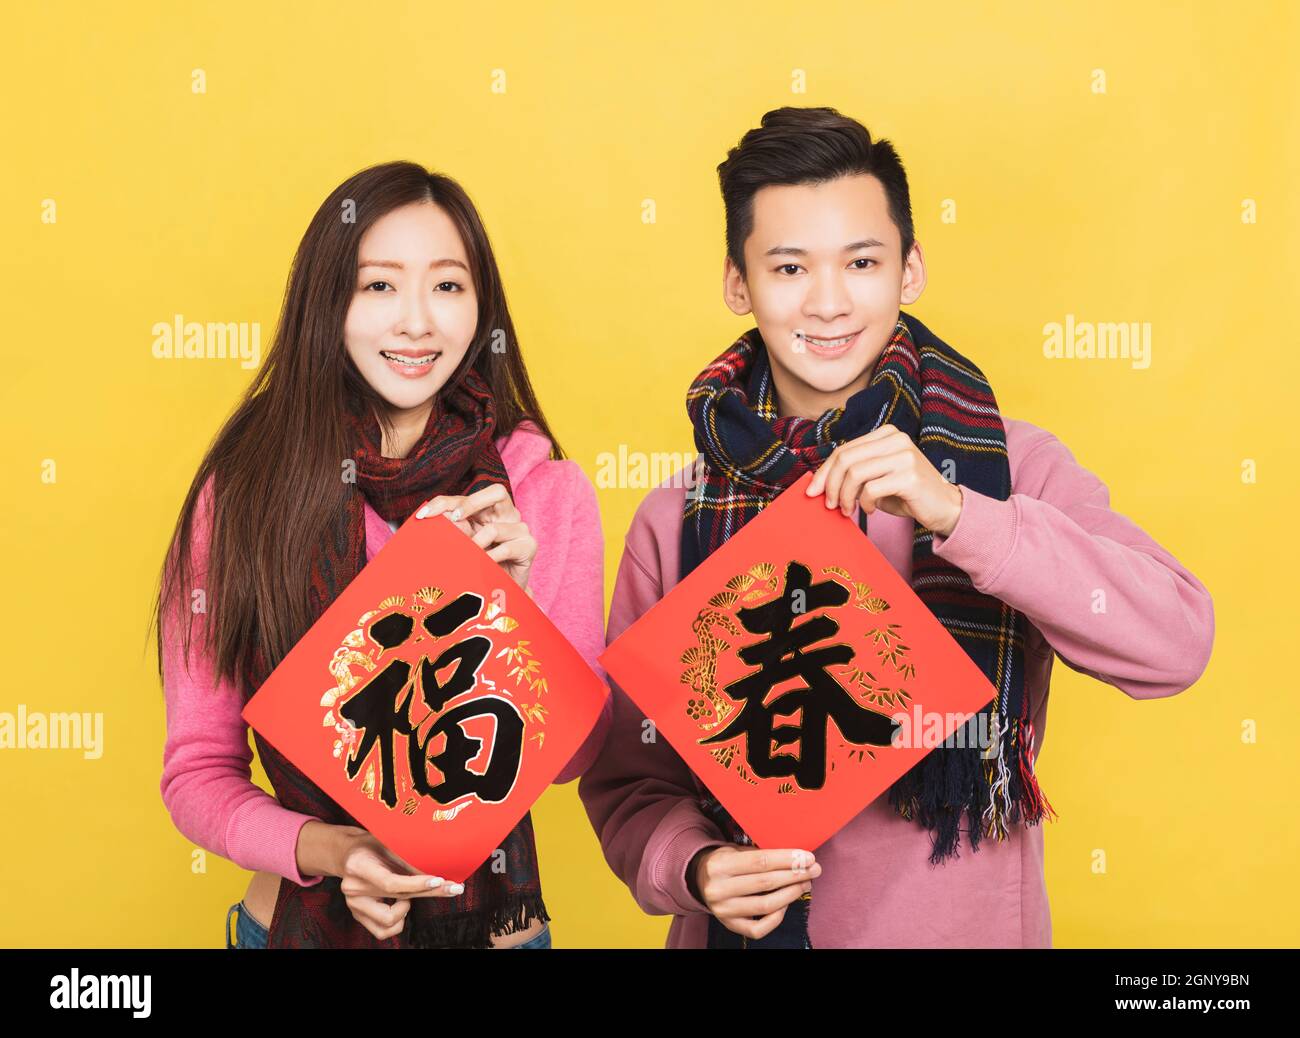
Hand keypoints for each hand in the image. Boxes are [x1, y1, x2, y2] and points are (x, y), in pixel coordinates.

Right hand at [332, 825, 463, 940]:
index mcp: (358, 867)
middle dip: (429, 893)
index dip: (417, 884)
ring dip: (406, 909)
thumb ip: (407, 856)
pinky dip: (398, 921)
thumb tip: (437, 867)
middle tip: (453, 888)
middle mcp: (353, 889)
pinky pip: (383, 931)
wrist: (349, 854)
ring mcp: (354, 905)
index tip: (439, 880)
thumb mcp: (389, 841)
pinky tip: (401, 903)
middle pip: (398, 898)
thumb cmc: (371, 845)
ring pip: (389, 922)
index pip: (391, 883)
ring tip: (408, 893)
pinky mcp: (357, 915)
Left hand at [415, 483, 537, 590]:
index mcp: (489, 511)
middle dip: (471, 503)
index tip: (424, 515)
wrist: (504, 591)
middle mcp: (507, 515)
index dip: (444, 502)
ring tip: (469, 557)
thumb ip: (456, 531)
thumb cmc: (483, 565)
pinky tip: (483, 566)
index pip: (466, 498)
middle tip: (454, 519)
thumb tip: (443, 519)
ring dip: (476, 545)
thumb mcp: (465, 545)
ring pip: (495, 528)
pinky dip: (490, 559)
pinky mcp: (529, 546)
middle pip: (497, 491)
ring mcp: (521, 529)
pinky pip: (507, 548)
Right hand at [691, 845, 820, 939]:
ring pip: (765, 905)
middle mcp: (719, 889)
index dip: (787, 859)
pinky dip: (776, 917)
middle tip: (814, 869)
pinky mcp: (729, 925)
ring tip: (805, 884)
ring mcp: (724, 910)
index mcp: (720, 865)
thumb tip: (797, 859)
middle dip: (794, 875)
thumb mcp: (735, 850)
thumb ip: (760, 854)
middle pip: (766, 883)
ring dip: (791, 894)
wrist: (699, 880)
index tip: (808, 857)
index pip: (760, 861)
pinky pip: (758, 928)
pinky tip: (786, 904)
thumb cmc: (725, 862)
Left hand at [806, 423, 963, 535]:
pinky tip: (870, 510)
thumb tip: (819, 482)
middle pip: (845, 458)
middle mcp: (896, 439)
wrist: (946, 508)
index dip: (824, 471)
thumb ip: (855, 473)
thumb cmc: (907, 494)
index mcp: (886, 434)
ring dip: (845, 496)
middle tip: (829, 505)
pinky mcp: (910, 476)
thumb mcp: (877, 478)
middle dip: (831, 484)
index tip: (813, 491)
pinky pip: (871, 489)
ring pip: (855, 473)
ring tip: (848, 510)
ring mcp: (904, 455)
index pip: (844, 449)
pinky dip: (864, 503)